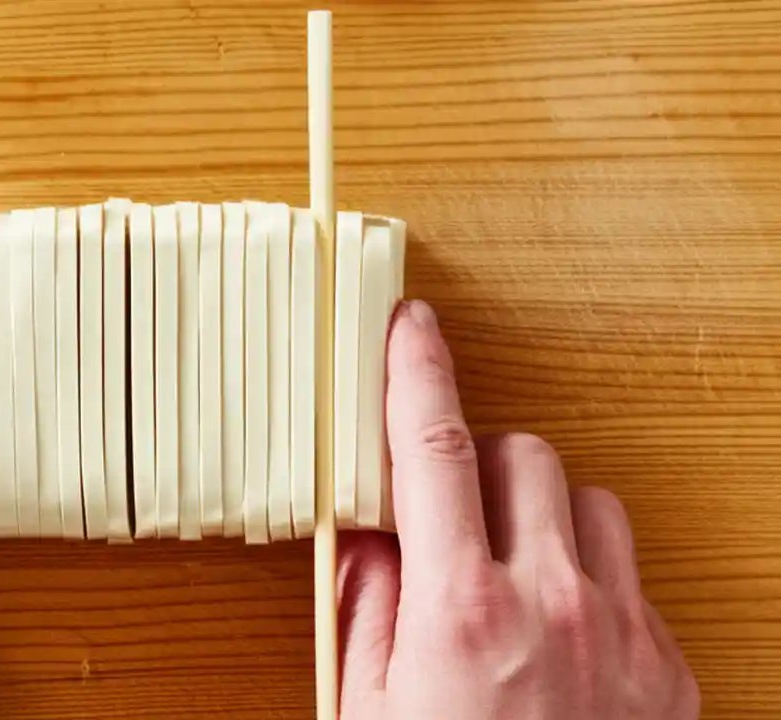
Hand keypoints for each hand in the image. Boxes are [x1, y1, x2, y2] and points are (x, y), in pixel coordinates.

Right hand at [338, 301, 699, 718]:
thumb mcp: (363, 716)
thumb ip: (365, 614)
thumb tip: (368, 545)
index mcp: (458, 612)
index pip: (431, 445)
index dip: (415, 369)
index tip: (409, 327)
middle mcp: (551, 606)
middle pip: (523, 454)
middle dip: (479, 459)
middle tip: (447, 504)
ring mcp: (623, 635)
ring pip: (589, 504)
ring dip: (540, 515)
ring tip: (506, 567)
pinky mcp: (670, 672)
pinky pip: (633, 577)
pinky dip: (589, 579)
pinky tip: (558, 633)